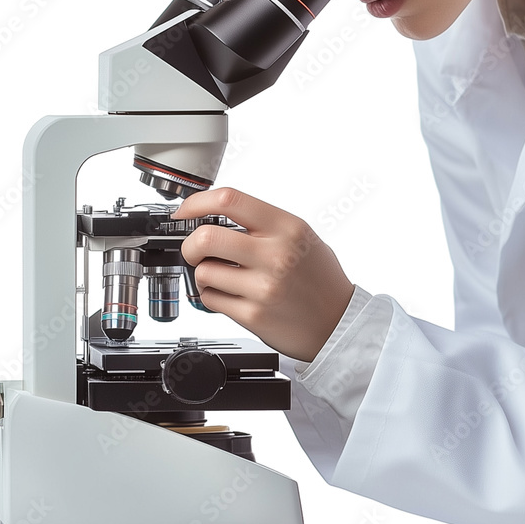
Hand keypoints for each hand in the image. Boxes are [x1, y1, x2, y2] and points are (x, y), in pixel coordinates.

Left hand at [174, 186, 354, 362]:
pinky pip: (210, 299)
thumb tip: (216, 215)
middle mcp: (276, 254)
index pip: (230, 200)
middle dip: (190, 243)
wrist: (338, 322)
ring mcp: (263, 286)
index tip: (185, 210)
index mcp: (287, 227)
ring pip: (203, 271)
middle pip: (206, 237)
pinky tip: (230, 294)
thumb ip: (264, 224)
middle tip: (195, 248)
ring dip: (204, 273)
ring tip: (222, 276)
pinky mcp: (253, 315)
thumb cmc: (320, 278)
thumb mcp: (302, 236)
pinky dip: (212, 295)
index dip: (198, 202)